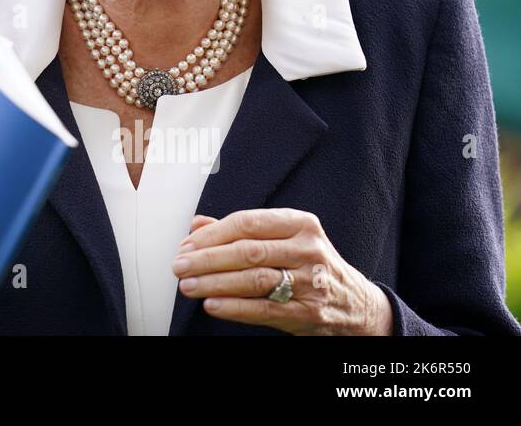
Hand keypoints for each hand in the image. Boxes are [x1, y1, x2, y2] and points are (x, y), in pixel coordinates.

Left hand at [173, 208, 393, 334]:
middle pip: (247, 251)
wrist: (356, 304)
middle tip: (178, 265)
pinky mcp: (308, 313)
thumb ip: (241, 231)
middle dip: (206, 259)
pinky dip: (234, 307)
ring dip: (214, 283)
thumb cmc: (309, 264)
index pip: (248, 222)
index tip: (186, 244)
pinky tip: (211, 304)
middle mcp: (308, 250)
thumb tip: (196, 226)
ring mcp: (311, 283)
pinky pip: (264, 309)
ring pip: (253, 280)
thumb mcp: (285, 239)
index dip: (212, 234)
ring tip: (187, 285)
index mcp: (300, 224)